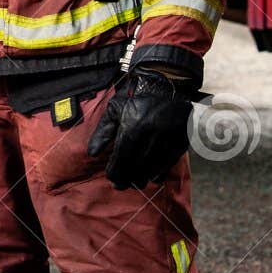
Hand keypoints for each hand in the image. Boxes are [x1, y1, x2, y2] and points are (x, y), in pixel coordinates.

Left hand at [86, 68, 195, 190]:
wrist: (166, 87)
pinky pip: (168, 164)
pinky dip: (158, 173)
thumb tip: (91, 154)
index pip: (120, 159)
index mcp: (132, 128)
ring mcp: (167, 140)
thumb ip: (102, 132)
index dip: (114, 172)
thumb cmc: (136, 99)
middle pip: (135, 167)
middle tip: (120, 185)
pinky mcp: (180, 142)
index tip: (111, 177)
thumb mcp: (114, 110)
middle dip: (125, 179)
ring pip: (152, 169)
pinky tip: (151, 177)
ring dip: (141, 179)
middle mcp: (150, 136)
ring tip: (134, 182)